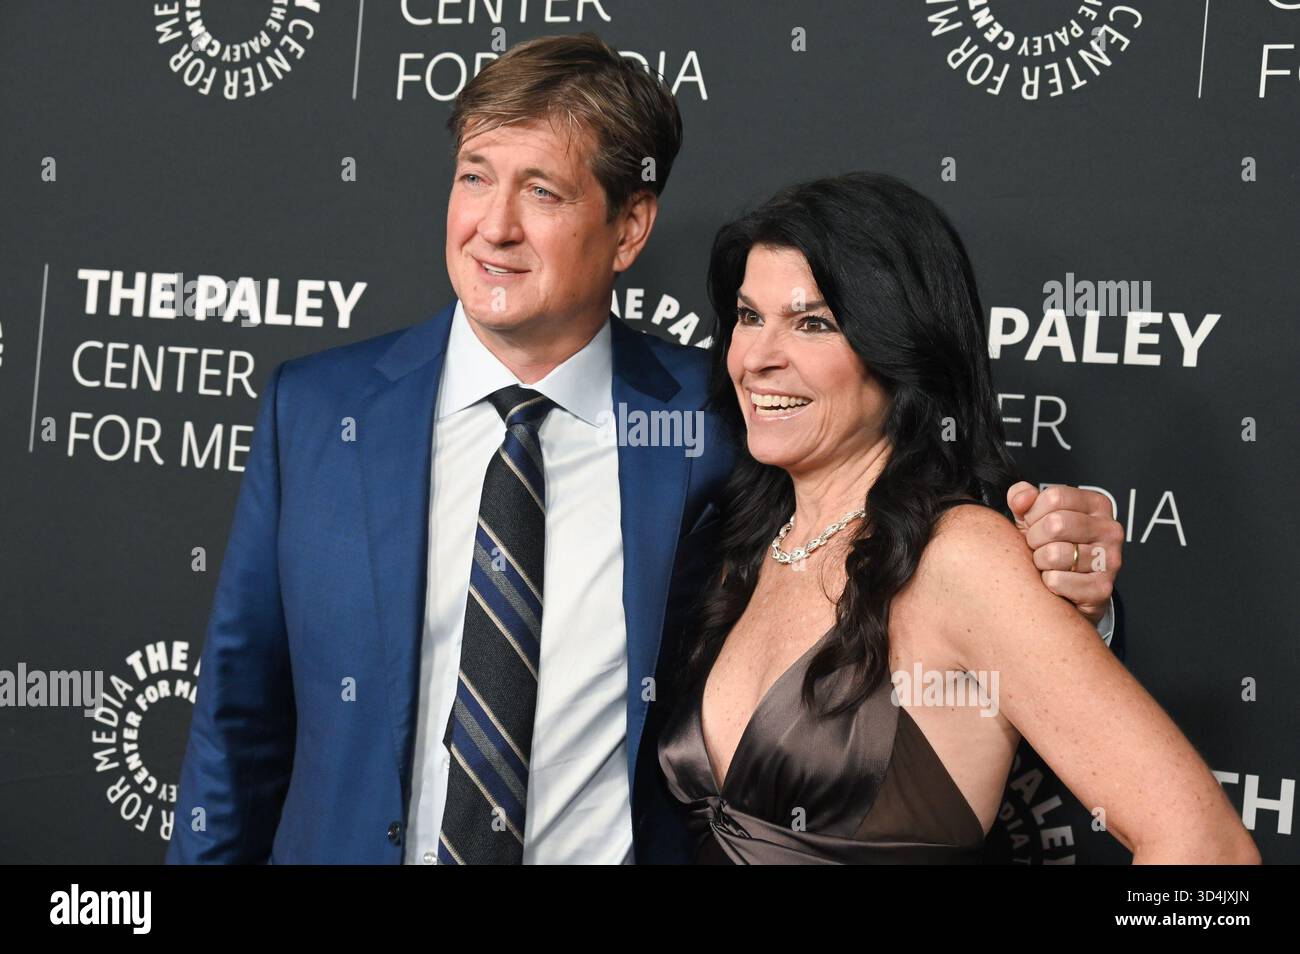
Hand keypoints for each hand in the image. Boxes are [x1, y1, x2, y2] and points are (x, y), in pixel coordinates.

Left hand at [1006, 481, 1121, 624]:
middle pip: (1055, 524)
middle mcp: (1109, 529)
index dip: (1034, 512)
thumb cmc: (1049, 544)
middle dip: (1034, 538)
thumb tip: (1021, 500)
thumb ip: (1022, 497)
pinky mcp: (1102, 588)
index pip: (1055, 497)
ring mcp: (1110, 559)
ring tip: (1047, 563)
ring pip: (1054, 554)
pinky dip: (1047, 582)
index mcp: (1097, 504)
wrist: (1067, 587)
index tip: (1034, 523)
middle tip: (1038, 546)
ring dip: (1040, 562)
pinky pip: (1057, 581)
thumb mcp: (1034, 515)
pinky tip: (1055, 580)